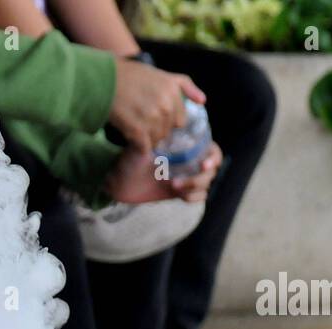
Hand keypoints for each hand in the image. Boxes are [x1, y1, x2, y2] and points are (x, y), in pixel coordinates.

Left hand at [104, 142, 222, 205]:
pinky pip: (199, 196)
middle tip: (181, 181)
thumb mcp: (140, 145)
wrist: (118, 183)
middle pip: (212, 170)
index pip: (212, 150)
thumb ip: (152, 136)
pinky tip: (180, 196)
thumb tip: (164, 128)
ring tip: (173, 186)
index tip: (204, 164)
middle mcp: (189, 161)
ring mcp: (186, 177)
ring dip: (194, 187)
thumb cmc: (128, 161)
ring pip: (206, 184)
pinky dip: (193, 197)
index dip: (214, 157)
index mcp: (185, 147)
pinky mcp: (180, 193)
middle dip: (201, 177)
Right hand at [109, 59, 205, 152]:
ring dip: (145, 139)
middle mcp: (166, 104)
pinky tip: (129, 136)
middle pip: (167, 132)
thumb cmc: (130, 76)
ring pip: (156, 141)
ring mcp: (152, 118)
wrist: (105, 80)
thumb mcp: (162, 75)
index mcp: (173, 91)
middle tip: (139, 120)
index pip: (179, 121)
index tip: (152, 117)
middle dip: (155, 130)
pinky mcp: (138, 130)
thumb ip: (184, 86)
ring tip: (133, 126)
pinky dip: (137, 146)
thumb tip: (203, 101)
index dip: (166, 122)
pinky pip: (143, 148)